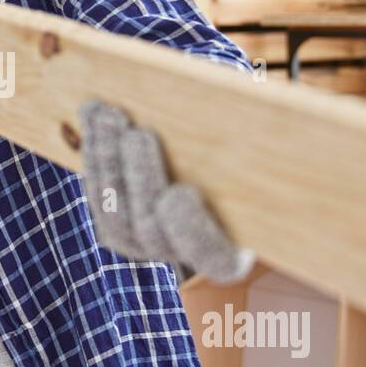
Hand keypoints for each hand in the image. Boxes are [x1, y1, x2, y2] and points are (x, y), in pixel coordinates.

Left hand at [79, 101, 254, 283]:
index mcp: (229, 256)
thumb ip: (264, 154)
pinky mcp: (113, 227)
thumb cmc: (246, 172)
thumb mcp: (261, 169)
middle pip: (150, 227)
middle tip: (137, 134)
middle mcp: (181, 258)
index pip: (212, 257)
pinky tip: (91, 113)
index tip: (179, 193)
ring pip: (113, 211)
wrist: (211, 178)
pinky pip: (96, 195)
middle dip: (139, 176)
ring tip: (108, 116)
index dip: (190, 229)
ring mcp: (142, 246)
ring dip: (106, 159)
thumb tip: (274, 109)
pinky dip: (93, 151)